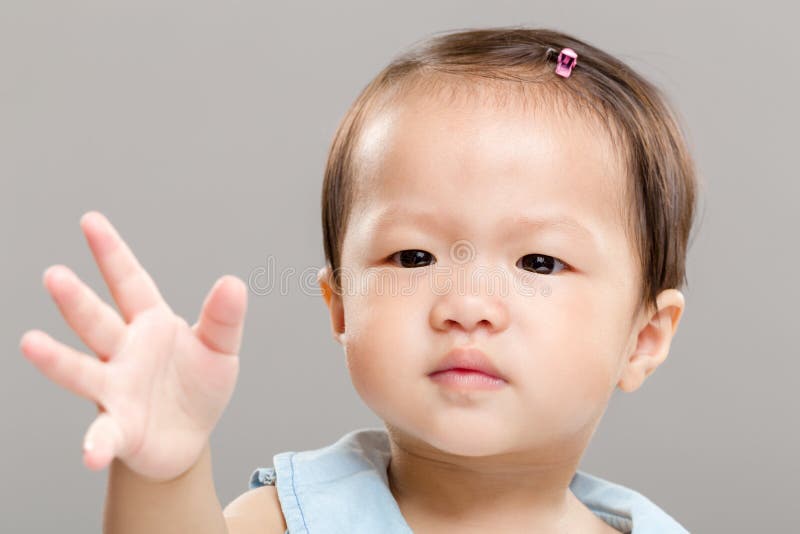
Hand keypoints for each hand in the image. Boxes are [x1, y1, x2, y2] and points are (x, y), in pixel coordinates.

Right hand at [19, 211, 246, 482]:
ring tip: (30, 343)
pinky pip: (104, 435)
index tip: (90, 220)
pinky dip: (95, 443)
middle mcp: (124, 351)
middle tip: (55, 275)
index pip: (130, 282)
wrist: (187, 438)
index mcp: (151, 323)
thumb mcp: (220, 348)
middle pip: (98, 321)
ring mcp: (116, 389)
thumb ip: (223, 318)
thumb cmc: (199, 385)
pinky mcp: (119, 428)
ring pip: (83, 370)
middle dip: (77, 300)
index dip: (111, 253)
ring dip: (57, 360)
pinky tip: (90, 453)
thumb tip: (233, 281)